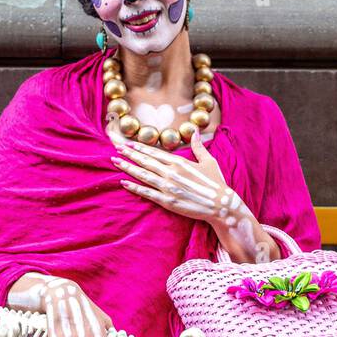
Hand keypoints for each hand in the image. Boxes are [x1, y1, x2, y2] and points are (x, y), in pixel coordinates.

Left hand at [109, 126, 277, 261]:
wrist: (220, 204)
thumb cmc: (215, 182)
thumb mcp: (208, 161)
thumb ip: (198, 147)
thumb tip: (195, 132)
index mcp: (179, 162)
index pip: (154, 152)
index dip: (140, 147)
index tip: (128, 143)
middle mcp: (171, 172)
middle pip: (145, 161)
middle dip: (129, 154)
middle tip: (115, 149)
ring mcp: (168, 187)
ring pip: (143, 175)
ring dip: (128, 167)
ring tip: (116, 161)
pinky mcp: (167, 201)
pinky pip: (147, 192)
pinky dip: (134, 187)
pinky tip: (123, 182)